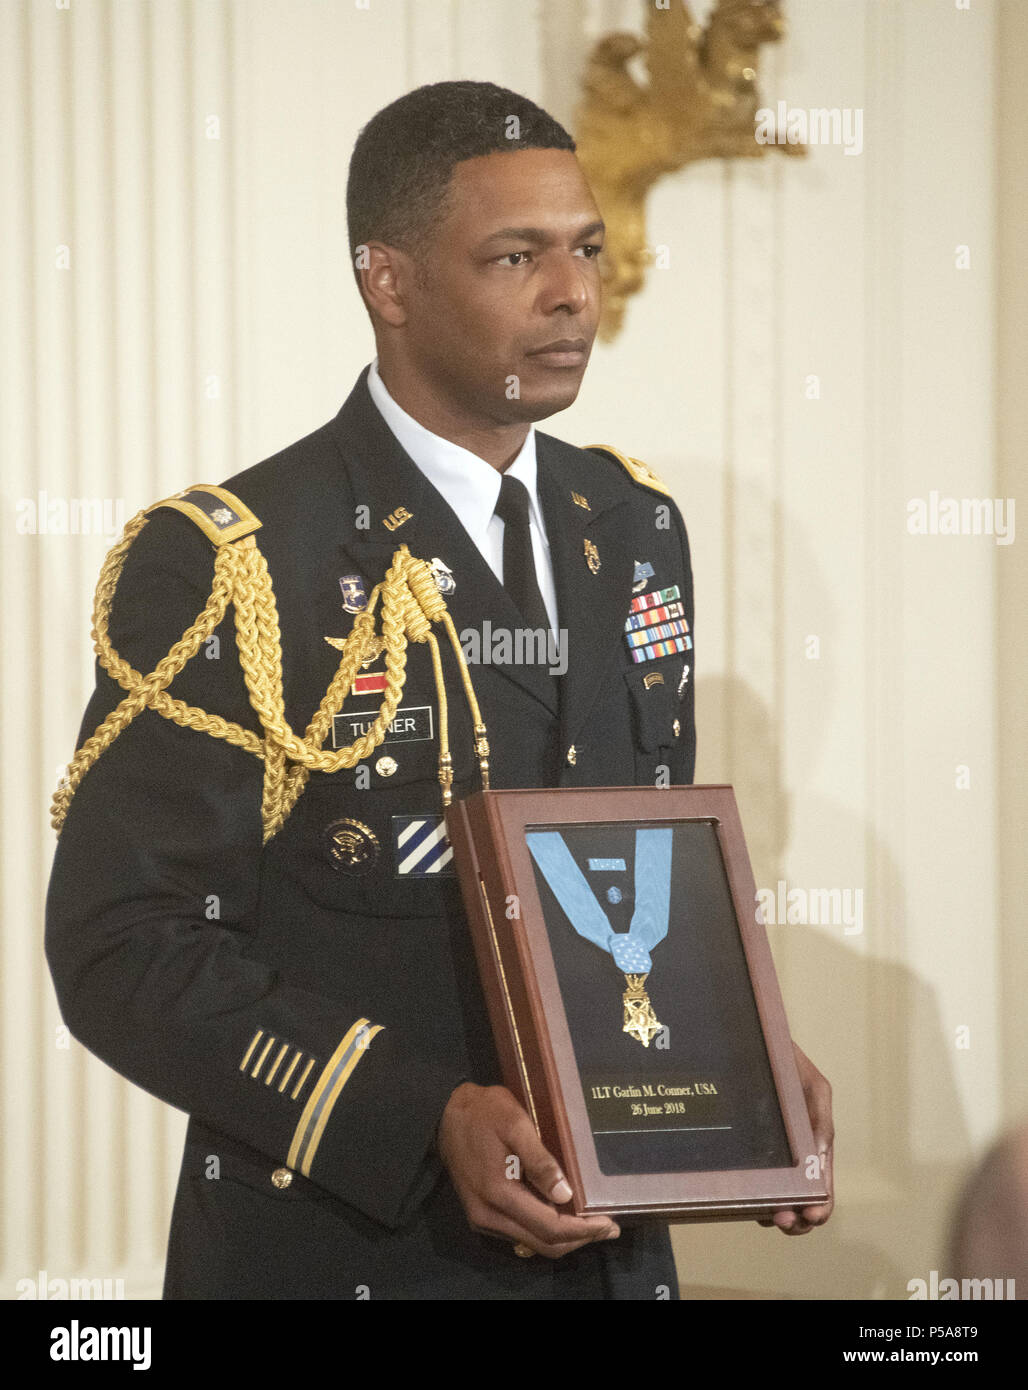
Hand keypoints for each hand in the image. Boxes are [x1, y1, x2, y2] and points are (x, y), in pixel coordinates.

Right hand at [436, 1081, 620, 1258]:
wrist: (445, 1114)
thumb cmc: (484, 1112)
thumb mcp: (515, 1124)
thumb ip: (539, 1160)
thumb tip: (565, 1194)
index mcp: (498, 1194)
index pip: (549, 1227)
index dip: (582, 1230)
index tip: (610, 1224)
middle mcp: (489, 1217)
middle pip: (543, 1244)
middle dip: (579, 1239)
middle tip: (609, 1228)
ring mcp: (483, 1219)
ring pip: (532, 1243)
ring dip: (564, 1237)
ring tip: (591, 1222)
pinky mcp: (482, 1215)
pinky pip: (520, 1233)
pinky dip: (545, 1230)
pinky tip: (562, 1215)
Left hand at [758, 1041, 833, 1234]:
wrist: (754, 1044)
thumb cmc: (789, 1064)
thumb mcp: (813, 1087)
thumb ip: (820, 1119)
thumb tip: (821, 1155)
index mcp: (814, 1148)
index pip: (822, 1189)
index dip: (819, 1209)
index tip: (809, 1216)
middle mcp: (793, 1159)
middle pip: (798, 1203)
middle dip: (794, 1220)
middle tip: (780, 1218)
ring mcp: (769, 1158)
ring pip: (774, 1199)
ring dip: (772, 1214)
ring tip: (763, 1213)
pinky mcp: (745, 1152)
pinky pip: (749, 1182)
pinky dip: (751, 1197)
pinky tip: (744, 1198)